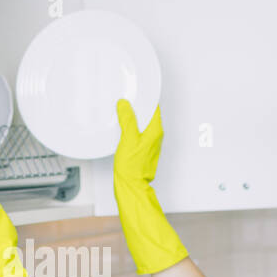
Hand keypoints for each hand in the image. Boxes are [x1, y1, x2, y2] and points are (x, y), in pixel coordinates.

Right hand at [112, 99, 188, 274]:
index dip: (145, 96)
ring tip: (121, 108)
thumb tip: (125, 105)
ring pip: (142, 123)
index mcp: (155, 131)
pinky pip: (137, 132)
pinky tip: (121, 125)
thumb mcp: (128, 140)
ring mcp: (150, 143)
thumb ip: (128, 121)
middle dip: (137, 105)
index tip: (136, 87)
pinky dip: (130, 126)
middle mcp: (155, 136)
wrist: (131, 188)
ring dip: (132, 116)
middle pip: (148, 114)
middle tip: (125, 95)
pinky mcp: (142, 150)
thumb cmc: (132, 169)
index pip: (154, 107)